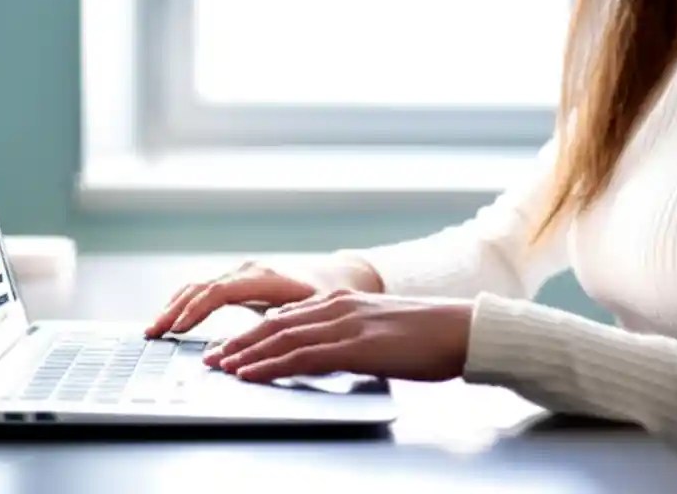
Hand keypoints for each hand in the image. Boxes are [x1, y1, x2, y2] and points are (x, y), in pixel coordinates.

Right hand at [145, 257, 384, 337]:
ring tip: (154, 329)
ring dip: (175, 306)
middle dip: (174, 310)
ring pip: (199, 286)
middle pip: (201, 287)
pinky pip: (206, 289)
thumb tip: (254, 335)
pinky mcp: (241, 281)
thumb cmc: (331, 295)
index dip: (196, 310)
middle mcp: (249, 271)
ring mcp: (243, 274)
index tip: (177, 330)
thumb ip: (285, 322)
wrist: (342, 276)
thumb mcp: (314, 311)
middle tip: (151, 333)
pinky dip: (186, 303)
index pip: (219, 291)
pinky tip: (173, 319)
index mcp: (265, 277)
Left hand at [202, 290, 473, 382]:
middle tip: (212, 359)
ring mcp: (345, 325)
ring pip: (280, 339)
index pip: (289, 315)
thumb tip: (333, 350)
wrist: (464, 330)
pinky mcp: (354, 346)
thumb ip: (354, 334)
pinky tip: (250, 375)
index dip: (256, 332)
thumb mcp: (385, 329)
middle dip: (239, 342)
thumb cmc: (433, 336)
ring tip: (220, 368)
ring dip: (245, 355)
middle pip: (275, 324)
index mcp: (346, 302)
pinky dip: (269, 366)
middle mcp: (339, 308)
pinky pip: (300, 357)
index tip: (233, 345)